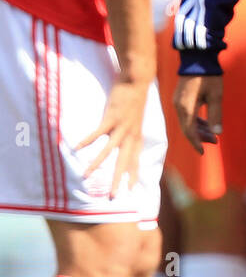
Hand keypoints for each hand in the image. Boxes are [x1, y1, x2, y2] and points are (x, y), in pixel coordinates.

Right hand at [76, 80, 149, 198]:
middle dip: (118, 180)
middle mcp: (131, 135)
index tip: (130, 190)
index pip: (135, 160)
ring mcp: (122, 126)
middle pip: (124, 162)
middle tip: (112, 196)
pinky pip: (97, 132)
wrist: (138, 80)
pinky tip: (76, 148)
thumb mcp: (136, 119)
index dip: (133, 175)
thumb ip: (132, 130)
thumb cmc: (135, 99)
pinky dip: (87, 141)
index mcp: (137, 136)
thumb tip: (128, 138)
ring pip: (109, 151)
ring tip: (86, 176)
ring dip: (96, 164)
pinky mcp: (112, 117)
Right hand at [173, 75, 222, 153]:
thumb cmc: (209, 75)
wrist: (198, 57)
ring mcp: (177, 101)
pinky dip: (195, 120)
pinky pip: (186, 114)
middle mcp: (178, 106)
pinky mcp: (180, 97)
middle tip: (215, 141)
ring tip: (213, 134)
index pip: (189, 131)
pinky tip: (205, 123)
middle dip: (200, 137)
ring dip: (198, 129)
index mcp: (186, 107)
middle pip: (187, 127)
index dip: (196, 143)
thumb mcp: (216, 95)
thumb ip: (215, 115)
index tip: (203, 152)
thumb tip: (216, 133)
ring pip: (186, 121)